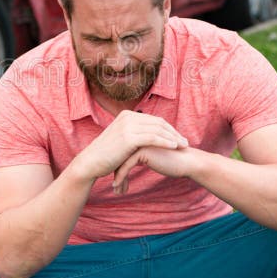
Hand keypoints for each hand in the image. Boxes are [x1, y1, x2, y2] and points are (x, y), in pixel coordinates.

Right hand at [72, 110, 187, 181]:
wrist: (91, 162)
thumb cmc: (106, 155)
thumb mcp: (120, 139)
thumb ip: (132, 134)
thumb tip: (146, 137)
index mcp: (127, 115)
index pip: (154, 120)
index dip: (169, 129)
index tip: (179, 138)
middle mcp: (128, 117)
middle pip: (158, 123)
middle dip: (174, 133)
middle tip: (186, 142)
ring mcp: (128, 126)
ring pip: (158, 130)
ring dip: (173, 138)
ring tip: (183, 146)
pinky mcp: (129, 137)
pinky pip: (153, 138)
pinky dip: (165, 142)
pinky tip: (174, 147)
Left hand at [112, 146, 202, 193]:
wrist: (187, 161)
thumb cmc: (172, 162)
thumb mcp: (153, 158)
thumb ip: (141, 157)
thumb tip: (128, 165)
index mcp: (139, 137)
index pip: (122, 153)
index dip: (118, 168)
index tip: (116, 182)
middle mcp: (137, 138)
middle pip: (119, 156)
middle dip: (116, 173)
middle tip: (114, 188)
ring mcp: (138, 143)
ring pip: (121, 161)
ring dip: (117, 177)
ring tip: (116, 191)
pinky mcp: (141, 151)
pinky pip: (126, 166)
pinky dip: (121, 177)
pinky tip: (118, 187)